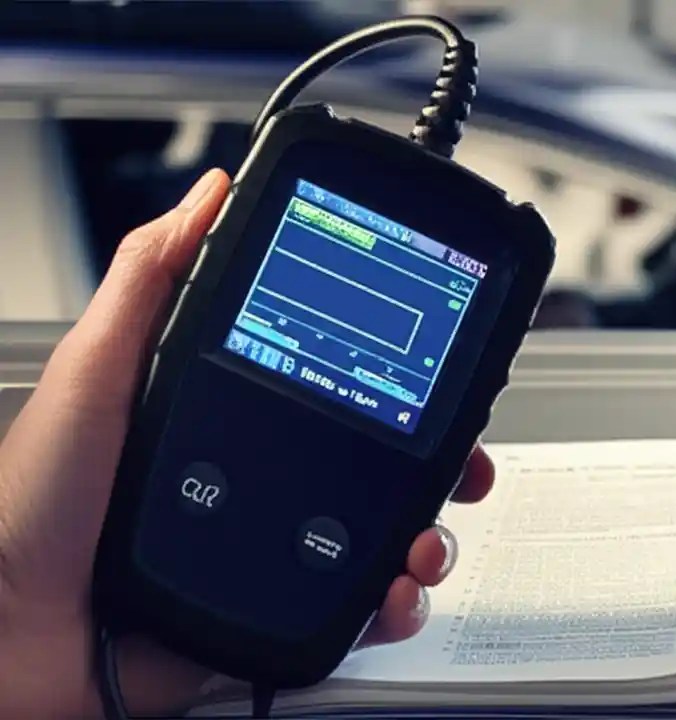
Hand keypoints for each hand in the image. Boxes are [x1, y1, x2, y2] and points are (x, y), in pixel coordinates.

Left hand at [0, 170, 494, 718]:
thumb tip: (210, 194)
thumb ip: (151, 278)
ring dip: (430, 536)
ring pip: (387, 537)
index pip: (340, 382)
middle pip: (384, 462)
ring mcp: (276, 548)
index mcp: (236, 412)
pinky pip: (357, 611)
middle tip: (459, 464)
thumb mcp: (97, 370)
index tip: (439, 371)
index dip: (402, 377)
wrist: (6, 632)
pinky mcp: (276, 614)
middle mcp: (268, 478)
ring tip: (424, 539)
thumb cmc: (29, 503)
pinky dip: (393, 605)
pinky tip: (392, 590)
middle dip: (441, 462)